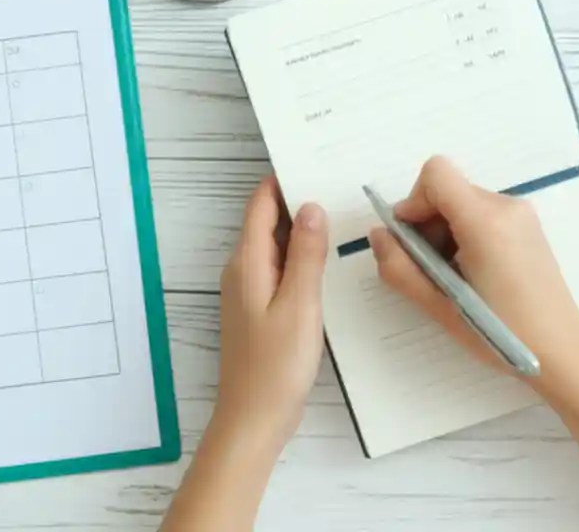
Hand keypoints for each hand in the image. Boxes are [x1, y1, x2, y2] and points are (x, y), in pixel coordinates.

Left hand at [215, 176, 328, 452]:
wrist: (253, 418)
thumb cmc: (276, 366)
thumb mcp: (300, 304)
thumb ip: (305, 254)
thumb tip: (310, 207)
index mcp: (247, 263)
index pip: (260, 205)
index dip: (282, 180)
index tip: (311, 160)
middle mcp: (242, 271)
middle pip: (266, 221)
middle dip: (296, 201)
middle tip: (335, 182)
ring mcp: (248, 291)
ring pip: (273, 246)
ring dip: (300, 231)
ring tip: (337, 216)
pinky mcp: (258, 309)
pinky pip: (277, 269)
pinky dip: (298, 258)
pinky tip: (324, 263)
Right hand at [368, 156, 578, 379]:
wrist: (561, 349)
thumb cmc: (501, 333)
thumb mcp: (439, 307)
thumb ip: (399, 268)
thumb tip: (378, 234)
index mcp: (485, 221)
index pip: (436, 174)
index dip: (413, 202)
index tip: (411, 241)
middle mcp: (506, 206)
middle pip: (448, 191)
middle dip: (427, 224)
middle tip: (430, 270)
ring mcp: (521, 214)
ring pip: (463, 203)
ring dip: (445, 232)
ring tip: (453, 278)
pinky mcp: (528, 226)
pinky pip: (482, 214)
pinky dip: (466, 235)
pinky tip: (473, 274)